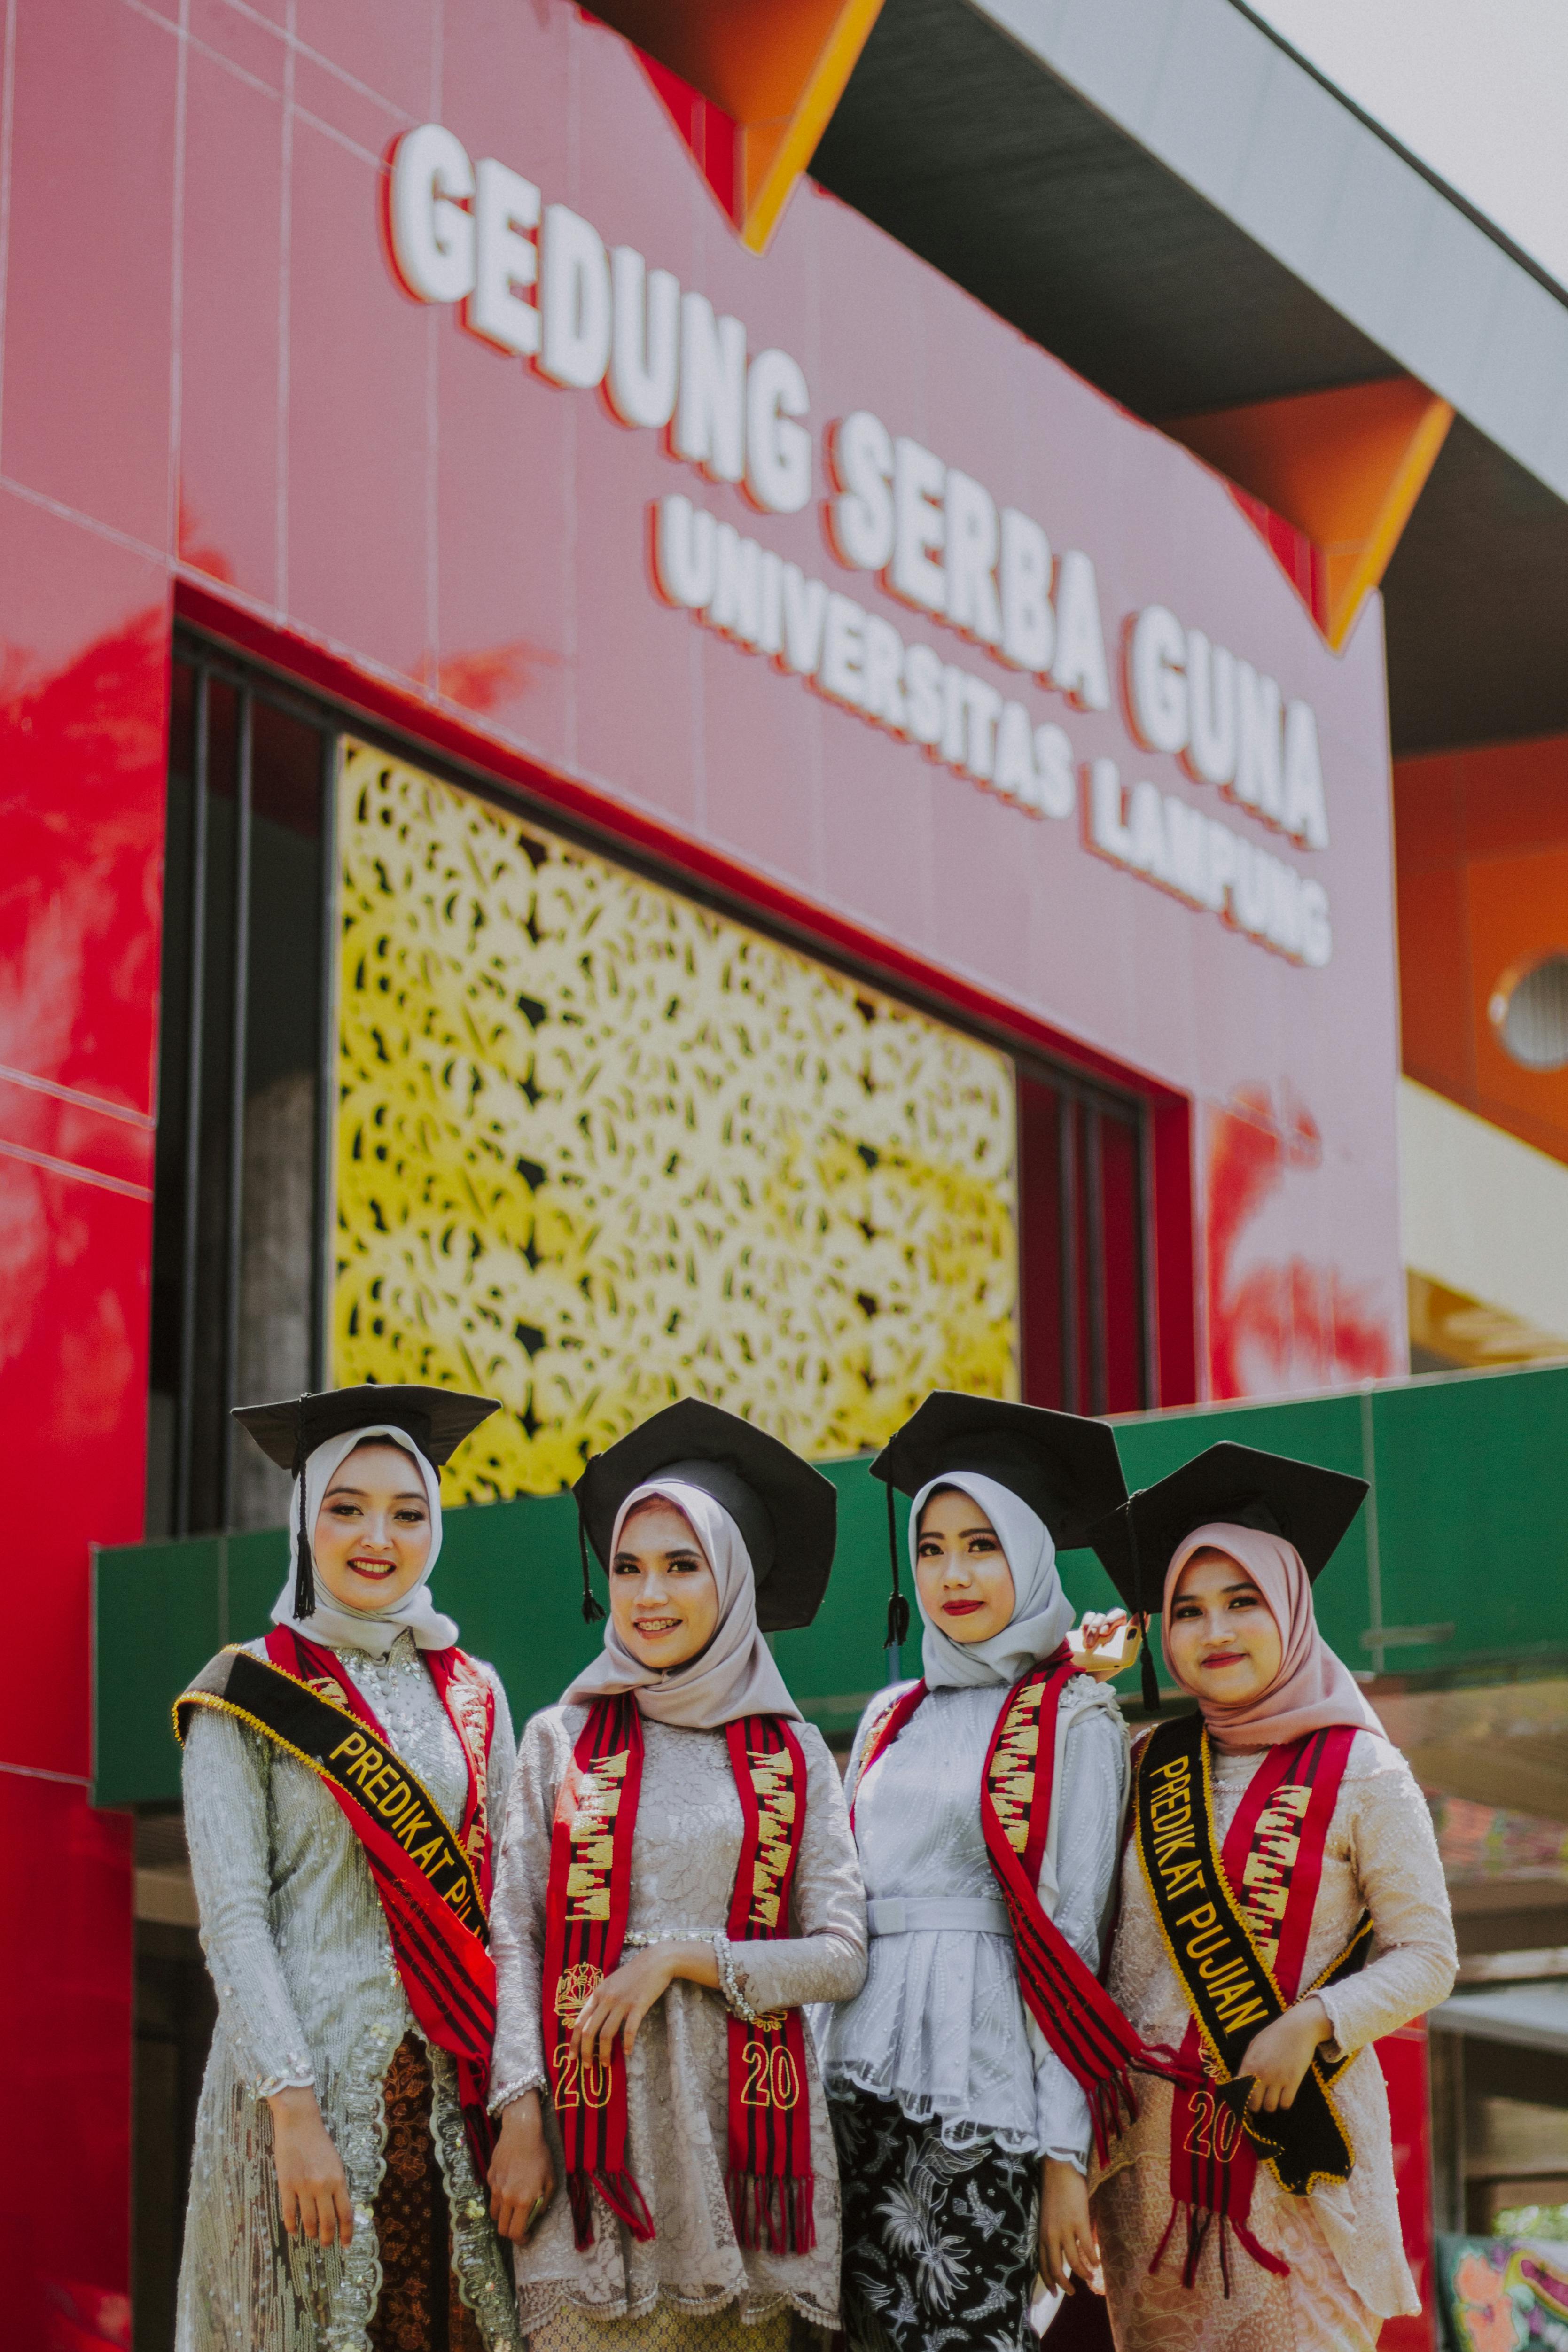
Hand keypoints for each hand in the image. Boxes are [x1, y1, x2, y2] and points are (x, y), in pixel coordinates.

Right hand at [268, 2086, 354, 2246]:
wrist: (299, 2122)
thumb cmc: (319, 2141)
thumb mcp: (335, 2162)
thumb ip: (337, 2185)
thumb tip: (339, 2210)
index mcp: (338, 2179)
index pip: (345, 2214)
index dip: (347, 2233)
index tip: (345, 2245)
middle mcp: (323, 2186)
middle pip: (328, 2222)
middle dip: (327, 2238)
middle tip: (325, 2244)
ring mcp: (304, 2186)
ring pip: (309, 2221)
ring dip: (310, 2233)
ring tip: (311, 2236)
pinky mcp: (286, 2185)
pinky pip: (289, 2213)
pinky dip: (292, 2225)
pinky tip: (294, 2230)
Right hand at [489, 2092, 554, 2244]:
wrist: (522, 2132)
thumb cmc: (540, 2155)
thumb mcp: (551, 2180)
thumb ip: (544, 2203)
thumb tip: (536, 2216)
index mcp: (523, 2200)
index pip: (516, 2233)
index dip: (522, 2240)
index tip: (527, 2236)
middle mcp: (506, 2197)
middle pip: (502, 2229)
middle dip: (512, 2232)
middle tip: (521, 2225)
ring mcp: (495, 2188)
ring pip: (494, 2214)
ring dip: (504, 2216)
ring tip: (515, 2206)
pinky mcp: (490, 2178)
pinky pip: (492, 2196)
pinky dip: (500, 2198)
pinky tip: (510, 2185)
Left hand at [570, 1940, 715, 2068]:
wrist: (655, 1961)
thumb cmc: (633, 1974)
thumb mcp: (611, 1983)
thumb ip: (600, 2000)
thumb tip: (590, 2021)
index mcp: (597, 1994)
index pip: (580, 2022)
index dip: (574, 2042)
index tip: (572, 2057)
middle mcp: (606, 1999)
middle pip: (590, 2031)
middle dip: (586, 2052)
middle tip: (588, 2067)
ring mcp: (622, 2002)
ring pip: (606, 2034)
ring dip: (605, 2053)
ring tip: (606, 2065)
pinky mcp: (638, 2005)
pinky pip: (629, 2029)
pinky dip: (627, 2043)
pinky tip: (628, 2052)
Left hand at [1038, 2157, 1103, 2296]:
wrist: (1060, 2171)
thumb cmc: (1053, 2192)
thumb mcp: (1046, 2217)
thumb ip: (1050, 2234)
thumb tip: (1060, 2251)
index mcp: (1042, 2234)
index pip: (1043, 2264)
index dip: (1048, 2281)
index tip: (1054, 2293)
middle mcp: (1051, 2235)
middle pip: (1056, 2268)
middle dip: (1064, 2285)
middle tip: (1072, 2293)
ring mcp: (1065, 2229)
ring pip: (1073, 2262)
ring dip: (1082, 2273)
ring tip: (1089, 2277)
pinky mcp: (1079, 2222)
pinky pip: (1087, 2247)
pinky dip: (1092, 2258)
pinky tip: (1097, 2262)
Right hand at [1075, 1609, 1141, 1682]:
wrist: (1083, 1675)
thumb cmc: (1103, 1671)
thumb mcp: (1119, 1662)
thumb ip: (1129, 1646)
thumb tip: (1141, 1627)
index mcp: (1126, 1638)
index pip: (1137, 1622)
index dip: (1140, 1616)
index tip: (1143, 1613)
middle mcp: (1115, 1630)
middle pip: (1118, 1615)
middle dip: (1111, 1621)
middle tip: (1104, 1634)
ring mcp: (1101, 1627)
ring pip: (1101, 1616)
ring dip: (1094, 1628)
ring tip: (1089, 1645)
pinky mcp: (1087, 1627)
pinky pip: (1089, 1617)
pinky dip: (1086, 1624)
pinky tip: (1083, 1636)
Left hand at [1237, 1995, 1332, 2113]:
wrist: (1298, 2027)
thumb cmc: (1275, 2034)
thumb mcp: (1255, 2044)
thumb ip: (1248, 2062)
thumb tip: (1242, 2080)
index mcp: (1250, 2063)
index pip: (1240, 2090)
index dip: (1243, 2098)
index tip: (1247, 2100)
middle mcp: (1261, 2073)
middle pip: (1254, 2103)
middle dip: (1257, 2106)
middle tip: (1261, 2103)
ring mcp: (1277, 2078)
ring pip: (1270, 2106)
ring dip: (1272, 2105)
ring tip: (1275, 2099)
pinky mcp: (1293, 2080)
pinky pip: (1286, 2103)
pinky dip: (1285, 2103)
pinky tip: (1286, 2096)